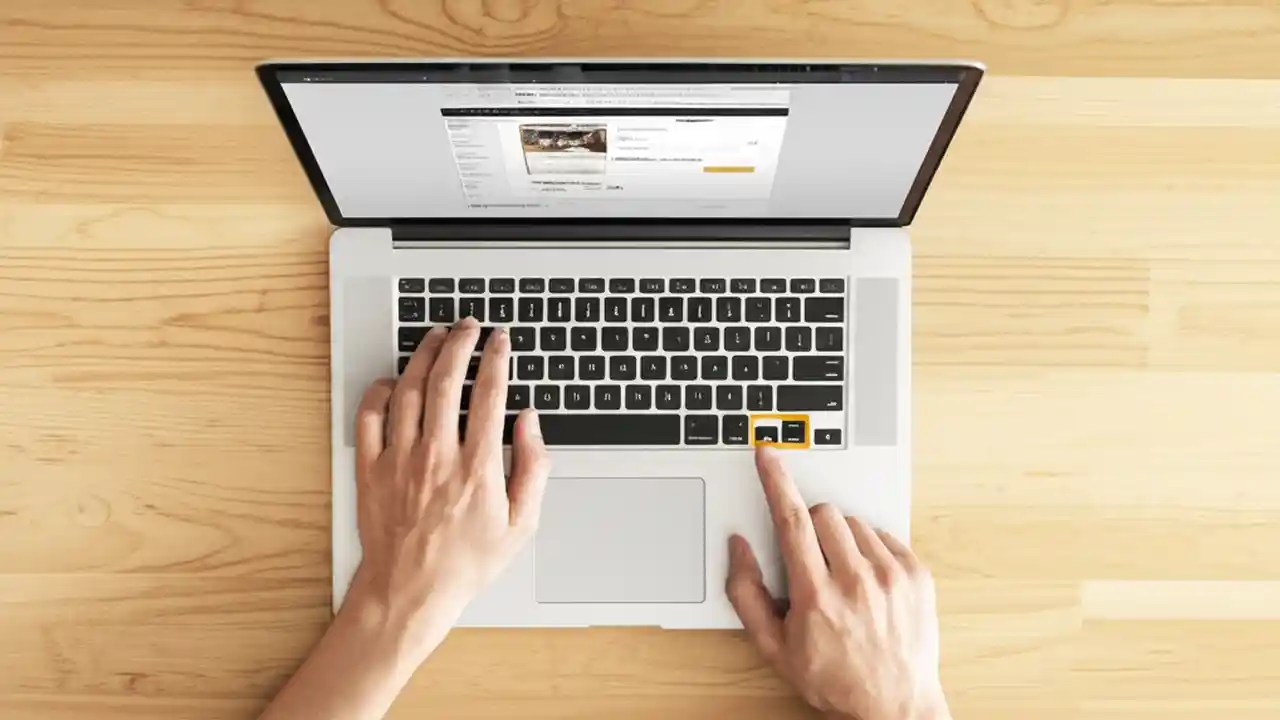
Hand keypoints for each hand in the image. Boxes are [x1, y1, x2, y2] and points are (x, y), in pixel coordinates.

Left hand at [348, 317, 549, 656]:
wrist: (410, 591)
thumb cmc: (466, 562)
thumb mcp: (522, 524)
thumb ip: (533, 467)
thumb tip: (530, 422)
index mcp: (478, 467)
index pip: (490, 394)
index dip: (497, 358)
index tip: (500, 341)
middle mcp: (437, 456)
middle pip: (447, 380)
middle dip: (461, 343)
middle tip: (468, 326)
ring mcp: (399, 460)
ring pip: (409, 389)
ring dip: (423, 355)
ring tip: (436, 337)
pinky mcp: (371, 468)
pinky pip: (371, 415)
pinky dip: (381, 390)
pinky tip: (395, 380)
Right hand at [726, 447, 948, 719]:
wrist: (894, 705)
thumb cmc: (833, 679)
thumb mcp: (773, 647)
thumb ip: (746, 593)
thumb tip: (739, 547)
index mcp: (816, 596)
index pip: (790, 520)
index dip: (775, 480)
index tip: (768, 454)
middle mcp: (856, 581)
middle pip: (822, 513)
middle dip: (808, 526)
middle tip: (810, 560)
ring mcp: (891, 575)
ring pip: (852, 521)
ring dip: (839, 538)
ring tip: (841, 576)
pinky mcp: (916, 574)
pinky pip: (883, 534)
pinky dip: (869, 549)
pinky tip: (866, 579)